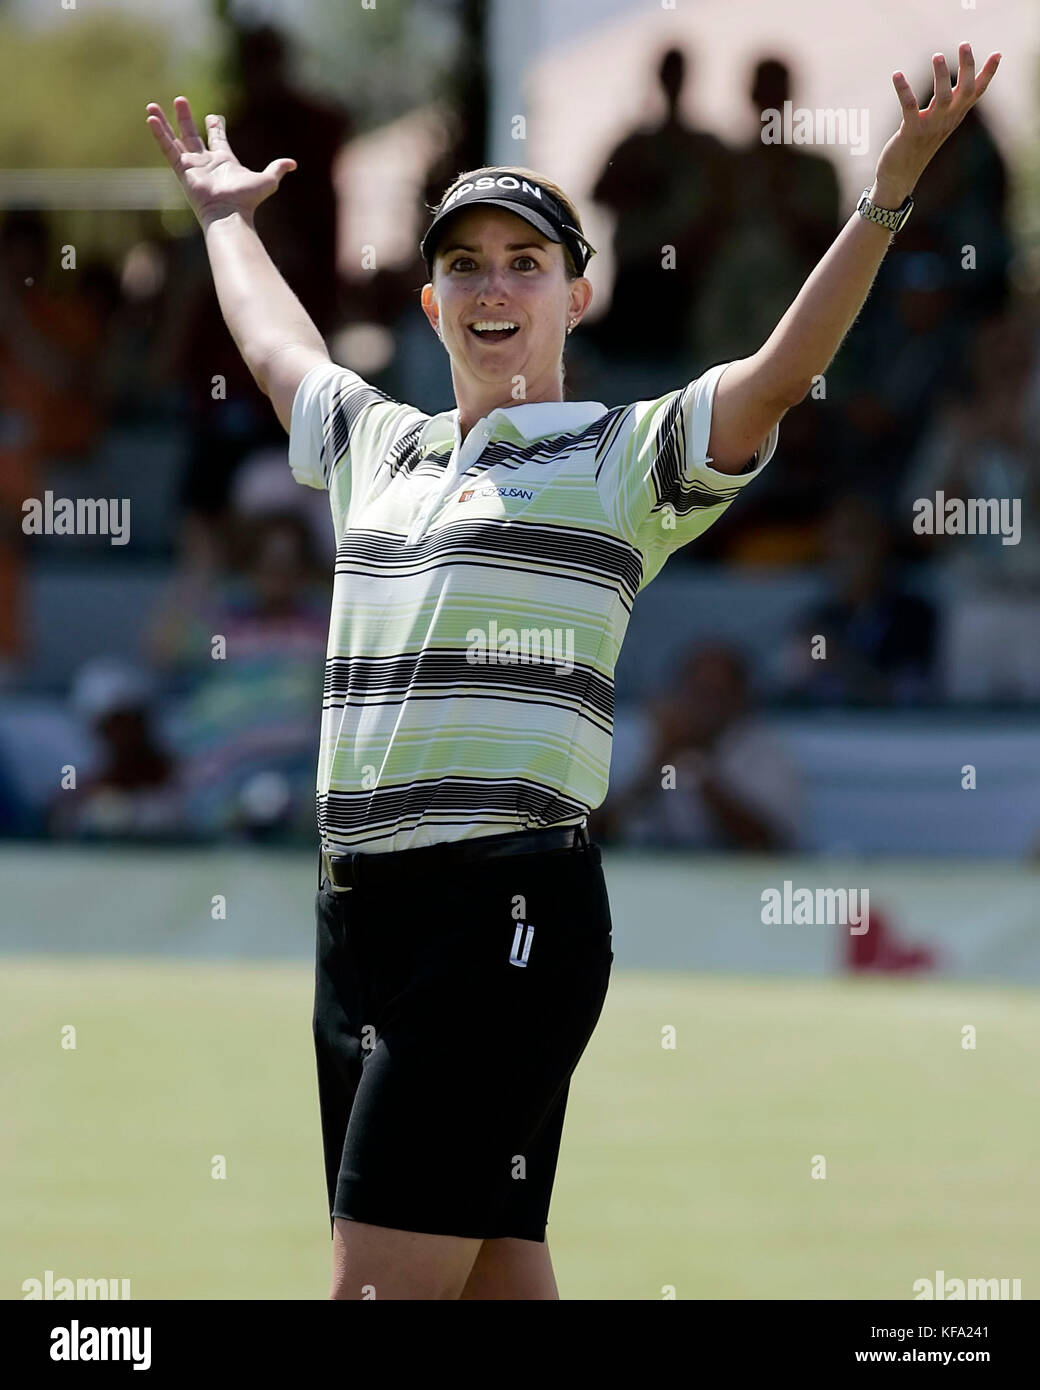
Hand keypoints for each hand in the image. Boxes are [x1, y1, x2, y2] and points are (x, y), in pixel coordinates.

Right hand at [145, 95, 296, 227]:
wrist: (230, 213)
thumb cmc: (247, 200)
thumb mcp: (267, 181)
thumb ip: (277, 169)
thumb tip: (293, 163)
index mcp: (224, 160)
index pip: (217, 139)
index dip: (216, 126)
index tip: (213, 117)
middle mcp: (206, 162)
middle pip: (193, 135)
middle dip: (187, 118)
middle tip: (180, 101)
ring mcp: (192, 166)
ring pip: (175, 139)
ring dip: (165, 123)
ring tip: (152, 107)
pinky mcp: (182, 170)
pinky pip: (168, 149)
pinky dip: (159, 134)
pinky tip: (150, 119)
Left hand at [872, 42, 1000, 206]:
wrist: (899, 178)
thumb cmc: (917, 147)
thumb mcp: (937, 124)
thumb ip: (947, 105)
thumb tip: (955, 85)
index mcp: (954, 116)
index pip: (976, 93)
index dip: (988, 74)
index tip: (997, 54)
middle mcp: (946, 120)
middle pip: (964, 91)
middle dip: (967, 67)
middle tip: (965, 44)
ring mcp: (930, 127)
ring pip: (942, 98)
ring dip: (941, 76)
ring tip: (937, 55)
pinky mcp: (910, 132)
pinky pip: (909, 107)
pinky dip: (903, 90)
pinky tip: (897, 74)